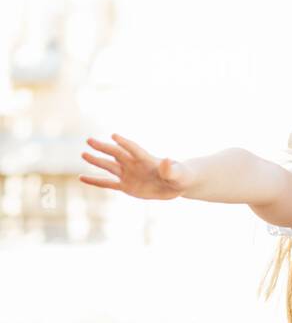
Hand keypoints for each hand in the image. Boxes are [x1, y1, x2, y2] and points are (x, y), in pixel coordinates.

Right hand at [79, 134, 194, 198]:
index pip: (134, 149)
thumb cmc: (180, 176)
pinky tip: (82, 177)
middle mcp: (134, 164)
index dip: (125, 143)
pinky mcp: (126, 186)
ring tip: (83, 153)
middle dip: (104, 147)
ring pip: (109, 166)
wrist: (176, 185)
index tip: (114, 136)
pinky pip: (108, 184)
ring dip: (97, 161)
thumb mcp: (178, 174)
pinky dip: (95, 181)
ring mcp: (128, 174)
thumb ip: (170, 168)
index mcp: (147, 159)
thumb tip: (166, 159)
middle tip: (89, 140)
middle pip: (116, 154)